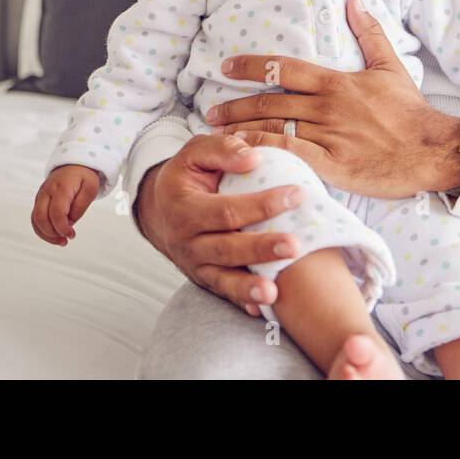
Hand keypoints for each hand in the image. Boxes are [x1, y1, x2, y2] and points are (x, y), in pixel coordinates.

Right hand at [31, 164, 100, 244]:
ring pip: (35, 219)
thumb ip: (80, 206)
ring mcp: (41, 195)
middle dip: (51, 233)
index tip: (71, 235)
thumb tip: (69, 222)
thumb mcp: (91, 188)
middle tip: (65, 241)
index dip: (62, 227)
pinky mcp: (39, 200)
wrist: (74, 162)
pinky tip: (53, 235)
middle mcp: (47, 192)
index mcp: (61, 188)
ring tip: (60, 241)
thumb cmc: (84, 176)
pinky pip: (35, 217)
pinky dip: (41, 229)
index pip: (56, 212)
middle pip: (41, 217)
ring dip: (45, 234)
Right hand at [133, 131, 305, 316]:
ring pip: (222, 278)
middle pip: (227, 247)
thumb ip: (223, 149)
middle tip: (295, 246)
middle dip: (262, 248)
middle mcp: (186, 240)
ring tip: (274, 291)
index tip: (297, 196)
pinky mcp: (204, 278)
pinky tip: (261, 309)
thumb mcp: (196, 152)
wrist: (162, 207)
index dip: (262, 204)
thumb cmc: (189, 176)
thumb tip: (254, 158)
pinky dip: (241, 301)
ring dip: (248, 286)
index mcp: (184, 207)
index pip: (226, 209)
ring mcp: (194, 263)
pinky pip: (222, 292)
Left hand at [204, 0, 459, 197]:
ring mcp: (328, 137)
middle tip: (209, 108)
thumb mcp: (390, 66)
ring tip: (216, 134)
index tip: (227, 67)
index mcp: (336, 82)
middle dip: (236, 105)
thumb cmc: (409, 111)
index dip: (251, 67)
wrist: (430, 150)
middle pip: (270, 102)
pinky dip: (265, 154)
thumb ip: (368, 32)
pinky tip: (243, 156)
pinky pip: (291, 157)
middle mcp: (326, 108)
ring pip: (275, 129)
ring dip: (242, 130)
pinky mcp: (333, 166)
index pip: (284, 69)